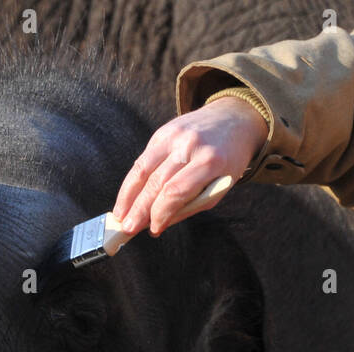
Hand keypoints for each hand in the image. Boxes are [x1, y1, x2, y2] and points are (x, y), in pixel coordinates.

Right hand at [112, 96, 267, 236]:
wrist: (233, 119)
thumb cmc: (228, 161)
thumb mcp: (219, 187)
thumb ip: (190, 205)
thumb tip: (158, 225)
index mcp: (210, 162)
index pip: (175, 192)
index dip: (160, 214)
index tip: (153, 230)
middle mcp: (189, 145)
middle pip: (156, 182)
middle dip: (138, 209)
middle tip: (126, 229)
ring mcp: (174, 135)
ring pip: (142, 168)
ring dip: (127, 195)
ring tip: (119, 215)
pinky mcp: (163, 132)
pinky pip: (144, 158)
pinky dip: (133, 180)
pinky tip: (127, 196)